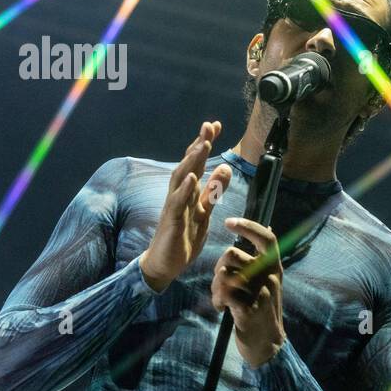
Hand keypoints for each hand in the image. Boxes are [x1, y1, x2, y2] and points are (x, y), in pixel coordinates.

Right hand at [139, 120, 231, 292]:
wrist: (164, 264)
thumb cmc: (183, 237)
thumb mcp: (204, 212)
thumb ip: (213, 192)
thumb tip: (225, 168)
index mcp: (187, 191)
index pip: (196, 162)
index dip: (204, 143)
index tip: (215, 125)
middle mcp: (178, 194)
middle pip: (188, 164)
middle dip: (198, 144)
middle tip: (209, 126)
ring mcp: (173, 206)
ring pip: (181, 179)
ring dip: (192, 161)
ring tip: (203, 144)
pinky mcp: (170, 222)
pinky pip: (176, 203)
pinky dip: (184, 190)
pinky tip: (192, 178)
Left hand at [212, 217, 285, 367]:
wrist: (267, 344)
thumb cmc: (263, 309)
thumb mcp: (269, 280)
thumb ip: (264, 258)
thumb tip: (268, 226)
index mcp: (275, 267)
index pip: (266, 238)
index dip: (247, 226)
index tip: (228, 222)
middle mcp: (270, 277)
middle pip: (232, 255)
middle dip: (218, 268)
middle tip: (220, 285)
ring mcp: (261, 294)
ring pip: (224, 274)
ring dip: (215, 286)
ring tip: (220, 298)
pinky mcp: (249, 310)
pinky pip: (223, 294)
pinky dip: (217, 301)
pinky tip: (221, 308)